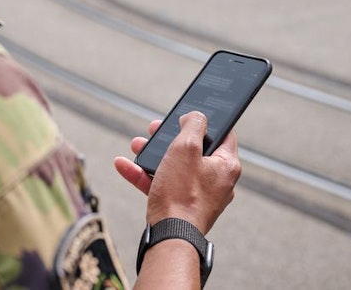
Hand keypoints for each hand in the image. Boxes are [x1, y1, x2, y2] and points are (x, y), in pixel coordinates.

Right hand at [113, 111, 240, 234]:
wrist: (170, 236)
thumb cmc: (182, 193)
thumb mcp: (186, 148)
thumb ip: (193, 125)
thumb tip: (196, 117)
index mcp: (226, 166)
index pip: (223, 134)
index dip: (205, 121)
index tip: (188, 115)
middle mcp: (217, 181)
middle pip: (194, 150)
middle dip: (169, 137)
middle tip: (155, 129)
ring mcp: (199, 196)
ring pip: (175, 167)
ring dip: (153, 154)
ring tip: (136, 145)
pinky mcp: (181, 208)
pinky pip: (163, 185)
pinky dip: (145, 175)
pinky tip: (124, 166)